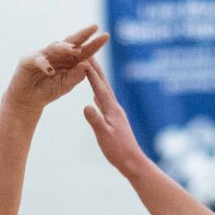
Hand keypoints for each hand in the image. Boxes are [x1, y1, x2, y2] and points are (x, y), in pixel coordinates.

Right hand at [6, 27, 108, 113]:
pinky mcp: (28, 60)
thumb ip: (76, 77)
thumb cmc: (48, 90)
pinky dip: (44, 64)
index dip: (94, 43)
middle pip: (71, 42)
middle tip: (94, 27)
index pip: (84, 50)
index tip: (106, 36)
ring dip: (64, 48)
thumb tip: (87, 65)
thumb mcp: (65, 85)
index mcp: (69, 60)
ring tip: (75, 50)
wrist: (28, 99)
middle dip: (82, 35)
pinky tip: (50, 70)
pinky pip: (38, 60)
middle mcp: (57, 53)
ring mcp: (43, 54)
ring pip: (55, 47)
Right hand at [82, 59, 144, 173]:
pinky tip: (95, 95)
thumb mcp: (104, 135)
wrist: (132, 162)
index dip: (90, 71)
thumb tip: (86, 105)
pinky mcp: (114, 120)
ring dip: (96, 78)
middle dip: (95, 68)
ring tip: (89, 68)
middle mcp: (114, 107)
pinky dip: (98, 94)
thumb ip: (95, 120)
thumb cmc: (118, 151)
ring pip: (104, 91)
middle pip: (103, 83)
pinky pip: (104, 102)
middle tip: (88, 52)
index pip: (99, 86)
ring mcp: (115, 113)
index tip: (82, 56)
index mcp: (111, 109)